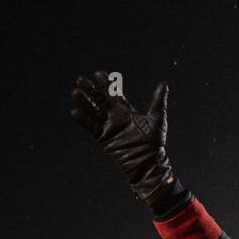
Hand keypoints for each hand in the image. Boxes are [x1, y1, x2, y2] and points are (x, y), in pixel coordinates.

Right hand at [71, 71, 175, 204]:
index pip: (114, 95)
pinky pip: (92, 128)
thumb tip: (163, 84)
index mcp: (127, 112)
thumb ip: (158, 101)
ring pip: (93, 112)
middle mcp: (116, 119)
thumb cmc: (155, 145)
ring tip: (75, 91)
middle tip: (81, 78)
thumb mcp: (157, 120)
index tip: (99, 73)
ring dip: (84, 102)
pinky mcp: (104, 139)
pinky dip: (83, 120)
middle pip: (100, 101)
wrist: (148, 165)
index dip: (106, 85)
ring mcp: (109, 129)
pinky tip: (75, 111)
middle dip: (91, 90)